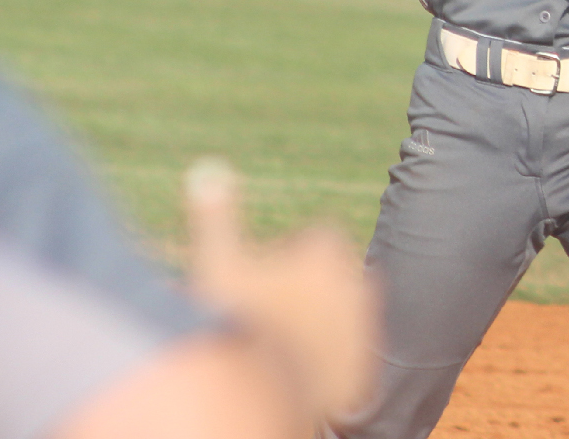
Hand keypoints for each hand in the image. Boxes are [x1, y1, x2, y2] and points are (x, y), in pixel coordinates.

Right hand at [185, 158, 379, 428]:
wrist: (259, 398)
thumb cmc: (235, 326)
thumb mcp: (218, 265)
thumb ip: (215, 216)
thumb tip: (207, 170)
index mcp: (325, 255)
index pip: (320, 237)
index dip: (295, 251)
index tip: (271, 272)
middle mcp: (354, 287)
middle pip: (337, 274)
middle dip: (315, 283)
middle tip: (278, 305)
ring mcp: (361, 331)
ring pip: (346, 314)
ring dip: (326, 318)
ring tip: (289, 337)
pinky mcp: (361, 371)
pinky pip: (349, 354)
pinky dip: (331, 356)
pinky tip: (301, 366)